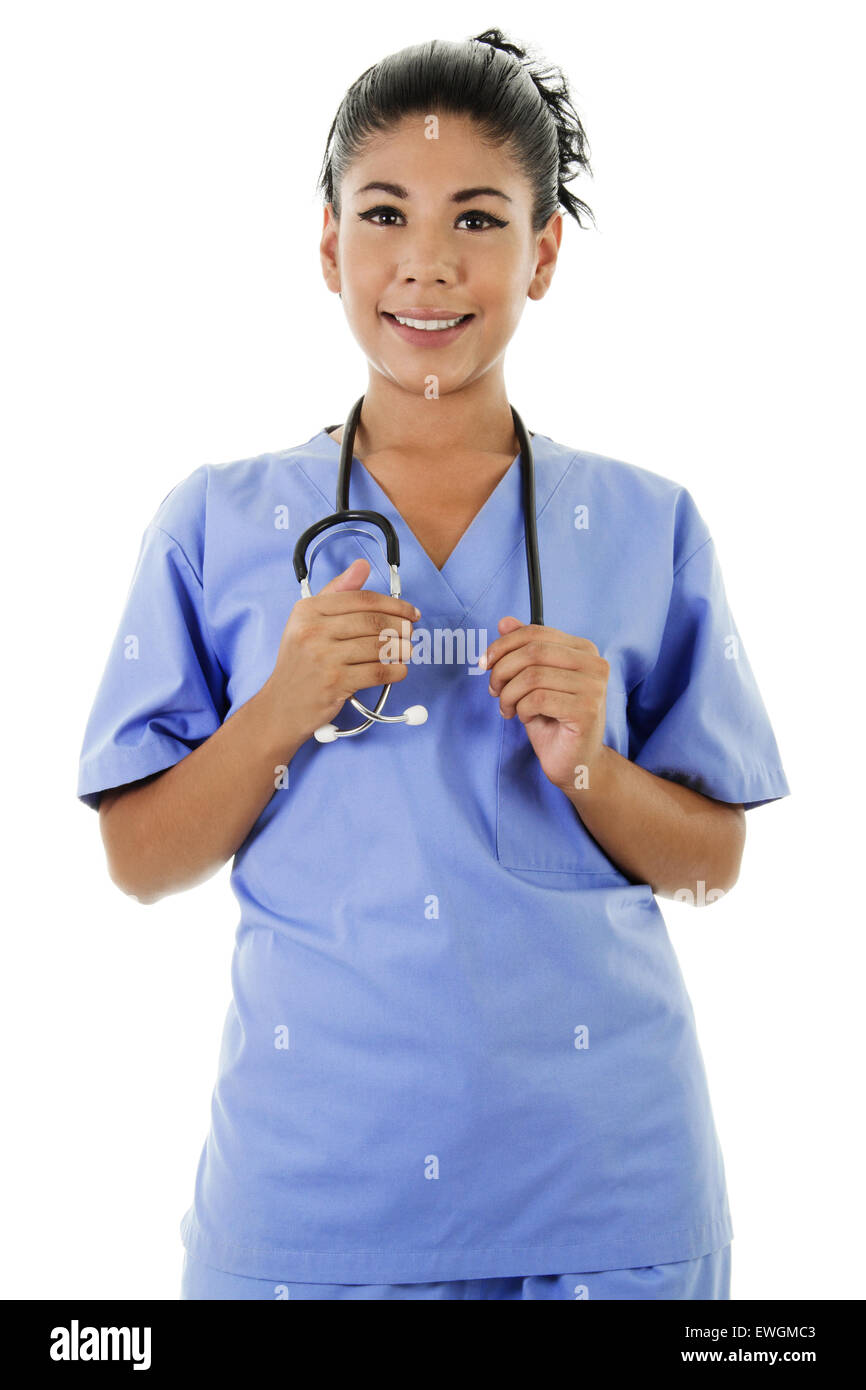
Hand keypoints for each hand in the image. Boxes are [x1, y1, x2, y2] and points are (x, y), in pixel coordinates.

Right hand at [261, 557, 418, 746]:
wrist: (282, 705)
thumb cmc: (300, 662)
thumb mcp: (308, 621)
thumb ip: (337, 593)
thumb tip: (362, 566)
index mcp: (308, 610)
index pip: (362, 599)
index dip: (394, 604)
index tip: (410, 612)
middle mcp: (313, 631)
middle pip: (373, 621)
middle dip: (401, 626)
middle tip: (411, 633)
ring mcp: (323, 657)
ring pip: (378, 646)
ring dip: (401, 649)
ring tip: (407, 651)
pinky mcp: (335, 683)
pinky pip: (377, 672)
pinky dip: (395, 671)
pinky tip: (399, 670)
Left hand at [480, 617, 609, 793]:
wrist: (574, 762)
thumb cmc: (553, 720)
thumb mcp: (532, 681)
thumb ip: (523, 650)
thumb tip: (504, 622)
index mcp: (583, 650)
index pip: (536, 632)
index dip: (503, 645)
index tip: (484, 663)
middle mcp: (595, 664)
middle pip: (533, 652)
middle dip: (502, 670)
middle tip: (494, 691)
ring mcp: (594, 688)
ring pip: (532, 676)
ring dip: (509, 695)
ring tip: (508, 709)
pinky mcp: (587, 711)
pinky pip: (538, 699)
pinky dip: (521, 709)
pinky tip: (525, 718)